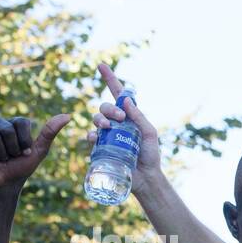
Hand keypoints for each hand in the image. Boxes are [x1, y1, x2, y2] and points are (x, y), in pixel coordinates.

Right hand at [0, 115, 70, 190]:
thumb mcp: (39, 151)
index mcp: (15, 123)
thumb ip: (50, 132)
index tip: (25, 151)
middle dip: (13, 148)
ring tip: (2, 158)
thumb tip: (67, 115)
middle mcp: (0, 124)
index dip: (25, 141)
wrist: (7, 183)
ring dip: (1, 154)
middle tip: (12, 156)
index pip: (21, 123)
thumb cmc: (23, 166)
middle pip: (7, 130)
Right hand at [88, 63, 160, 191]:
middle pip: (105, 107)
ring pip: (96, 119)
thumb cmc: (150, 155)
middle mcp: (116, 123)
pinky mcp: (100, 147)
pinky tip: (95, 138)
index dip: (110, 79)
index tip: (101, 65)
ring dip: (100, 120)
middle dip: (109, 109)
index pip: (117, 94)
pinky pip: (90, 136)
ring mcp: (107, 135)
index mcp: (129, 116)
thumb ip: (139, 117)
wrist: (145, 177)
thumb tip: (125, 100)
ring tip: (108, 128)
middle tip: (120, 119)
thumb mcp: (149, 134)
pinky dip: (92, 134)